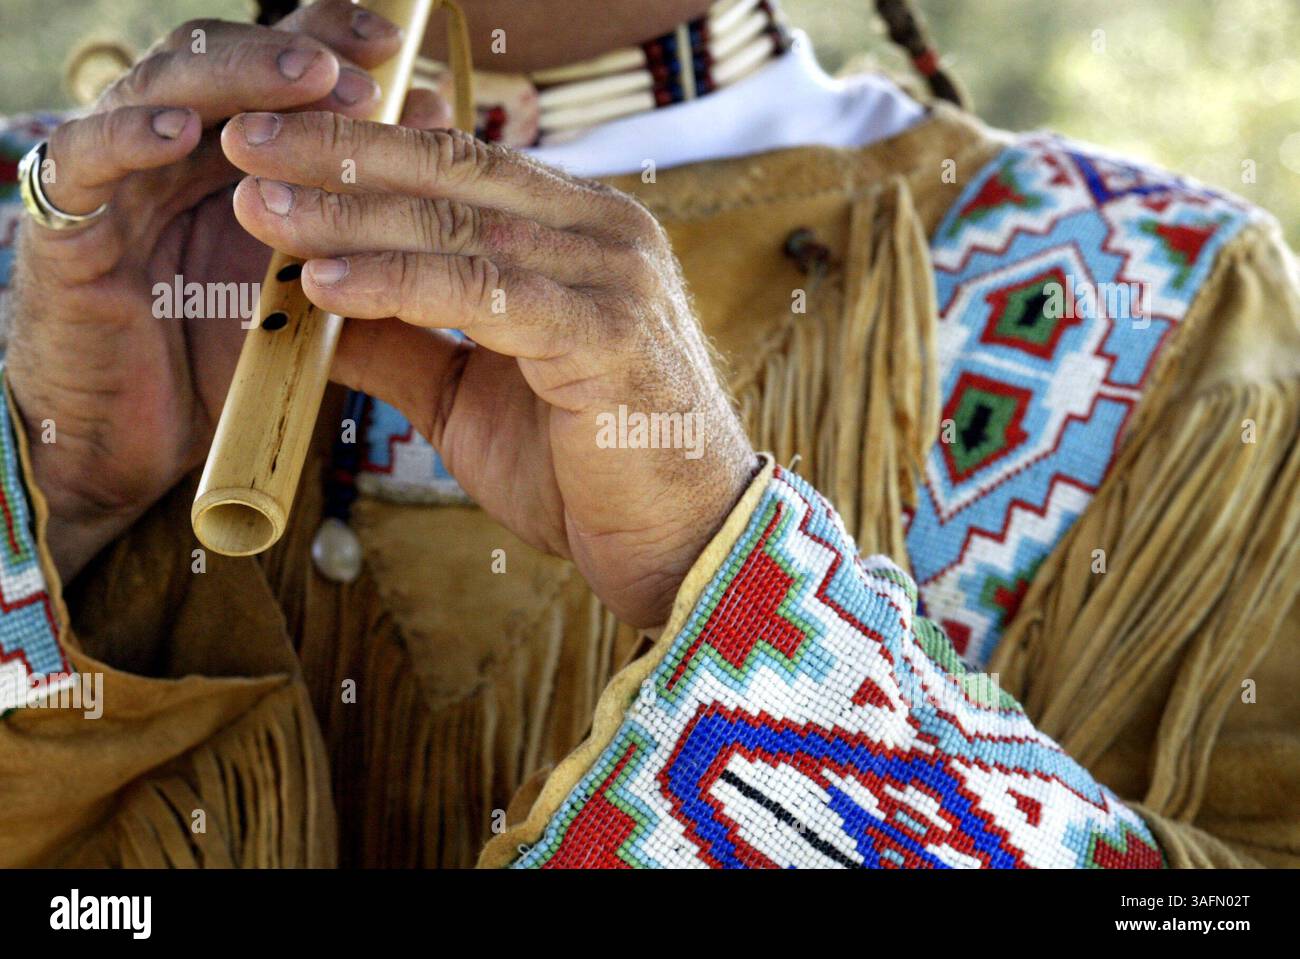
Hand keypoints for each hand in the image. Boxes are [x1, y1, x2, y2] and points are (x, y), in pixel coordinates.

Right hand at [3, 0, 445, 581]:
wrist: (136, 447)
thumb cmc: (220, 359)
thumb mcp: (302, 281)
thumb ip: (353, 206)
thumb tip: (429, 121)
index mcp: (220, 162)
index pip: (267, 74)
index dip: (323, 42)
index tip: (393, 43)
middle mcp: (162, 157)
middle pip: (216, 66)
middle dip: (289, 55)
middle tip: (358, 65)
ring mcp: (109, 187)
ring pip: (156, 94)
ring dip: (232, 79)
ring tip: (304, 77)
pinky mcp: (61, 236)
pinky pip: (82, 165)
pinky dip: (127, 138)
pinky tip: (182, 131)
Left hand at [222, 112, 757, 626]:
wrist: (677, 544)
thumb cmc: (583, 470)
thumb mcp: (467, 394)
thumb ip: (399, 340)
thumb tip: (308, 304)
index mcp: (579, 232)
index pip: (460, 165)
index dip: (364, 149)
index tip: (272, 146)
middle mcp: (605, 233)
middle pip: (455, 173)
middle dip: (343, 157)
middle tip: (245, 146)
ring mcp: (614, 276)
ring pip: (461, 228)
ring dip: (353, 216)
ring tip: (264, 211)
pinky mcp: (609, 332)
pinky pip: (485, 294)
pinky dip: (400, 284)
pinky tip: (327, 281)